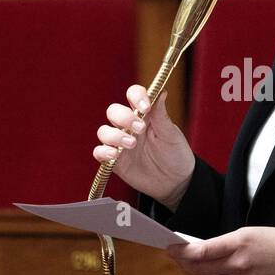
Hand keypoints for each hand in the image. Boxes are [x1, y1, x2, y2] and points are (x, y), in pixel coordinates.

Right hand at [93, 84, 194, 209]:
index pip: (133, 95)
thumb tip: (161, 92)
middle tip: (139, 129)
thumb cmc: (175, 155)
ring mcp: (120, 143)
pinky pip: (99, 152)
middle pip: (114, 111)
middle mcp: (129, 126)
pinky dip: (103, 151)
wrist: (175, 182)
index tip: (145, 107)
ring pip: (104, 131)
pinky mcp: (115, 160)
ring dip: (115, 136)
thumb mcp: (171, 135)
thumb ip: (162, 116)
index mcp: (145, 115)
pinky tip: (115, 155)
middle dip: (124, 117)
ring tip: (132, 144)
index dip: (136, 96)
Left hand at [166, 227, 274, 274]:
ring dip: (206, 270)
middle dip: (184, 262)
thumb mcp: (249, 233)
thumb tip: (201, 251)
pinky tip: (234, 272)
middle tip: (174, 255)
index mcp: (238, 243)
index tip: (170, 247)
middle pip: (199, 268)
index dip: (182, 251)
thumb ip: (224, 243)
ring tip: (205, 261)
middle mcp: (237, 265)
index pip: (201, 251)